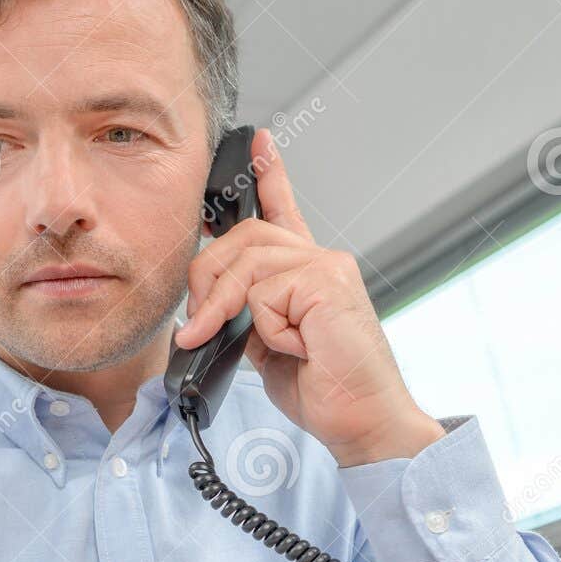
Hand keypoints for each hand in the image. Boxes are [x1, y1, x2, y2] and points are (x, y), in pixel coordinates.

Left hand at [174, 128, 444, 466]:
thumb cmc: (327, 391)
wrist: (363, 421)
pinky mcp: (327, 282)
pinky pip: (264, 293)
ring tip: (236, 342)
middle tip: (198, 324)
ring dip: (224, 308)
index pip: (284, 213)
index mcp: (308, 274)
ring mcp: (328, 268)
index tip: (258, 140)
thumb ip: (246, 316)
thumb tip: (207, 309)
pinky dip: (268, 329)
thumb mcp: (269, 349)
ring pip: (247, 265)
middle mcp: (322, 262)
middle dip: (207, 280)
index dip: (270, 175)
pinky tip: (297, 347)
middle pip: (243, 238)